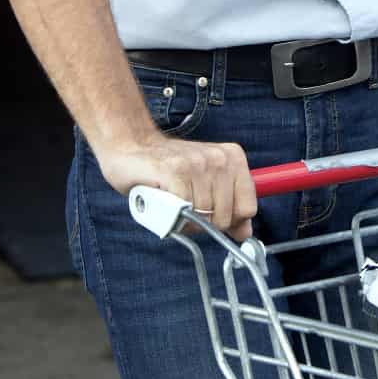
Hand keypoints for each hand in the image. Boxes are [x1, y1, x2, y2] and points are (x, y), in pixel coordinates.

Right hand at [94, 132, 257, 240]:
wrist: (130, 146)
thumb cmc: (168, 169)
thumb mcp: (205, 185)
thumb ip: (228, 207)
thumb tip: (244, 232)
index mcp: (232, 158)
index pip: (247, 208)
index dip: (228, 220)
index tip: (210, 214)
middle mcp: (218, 158)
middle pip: (224, 217)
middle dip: (203, 223)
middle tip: (184, 207)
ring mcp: (196, 164)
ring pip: (202, 217)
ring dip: (184, 220)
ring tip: (172, 202)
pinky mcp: (174, 172)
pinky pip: (182, 212)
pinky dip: (171, 216)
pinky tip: (163, 201)